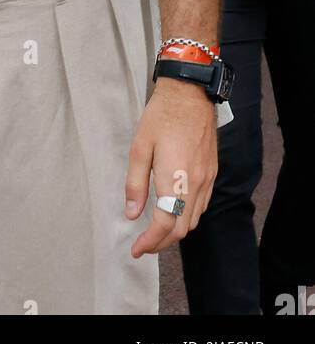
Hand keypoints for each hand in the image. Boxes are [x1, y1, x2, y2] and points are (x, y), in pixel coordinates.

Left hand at [125, 78, 217, 256]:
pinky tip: (174, 211)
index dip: (149, 242)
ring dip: (175, 232)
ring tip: (155, 232)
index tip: (135, 249)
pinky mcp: (212, 172)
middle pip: (181, 229)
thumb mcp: (140, 147)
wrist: (190, 94)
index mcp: (175, 179)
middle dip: (161, 243)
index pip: (165, 225)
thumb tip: (132, 214)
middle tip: (143, 245)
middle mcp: (195, 184)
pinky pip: (201, 205)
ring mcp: (207, 179)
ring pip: (193, 220)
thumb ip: (135, 183)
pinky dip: (186, 217)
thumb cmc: (161, 117)